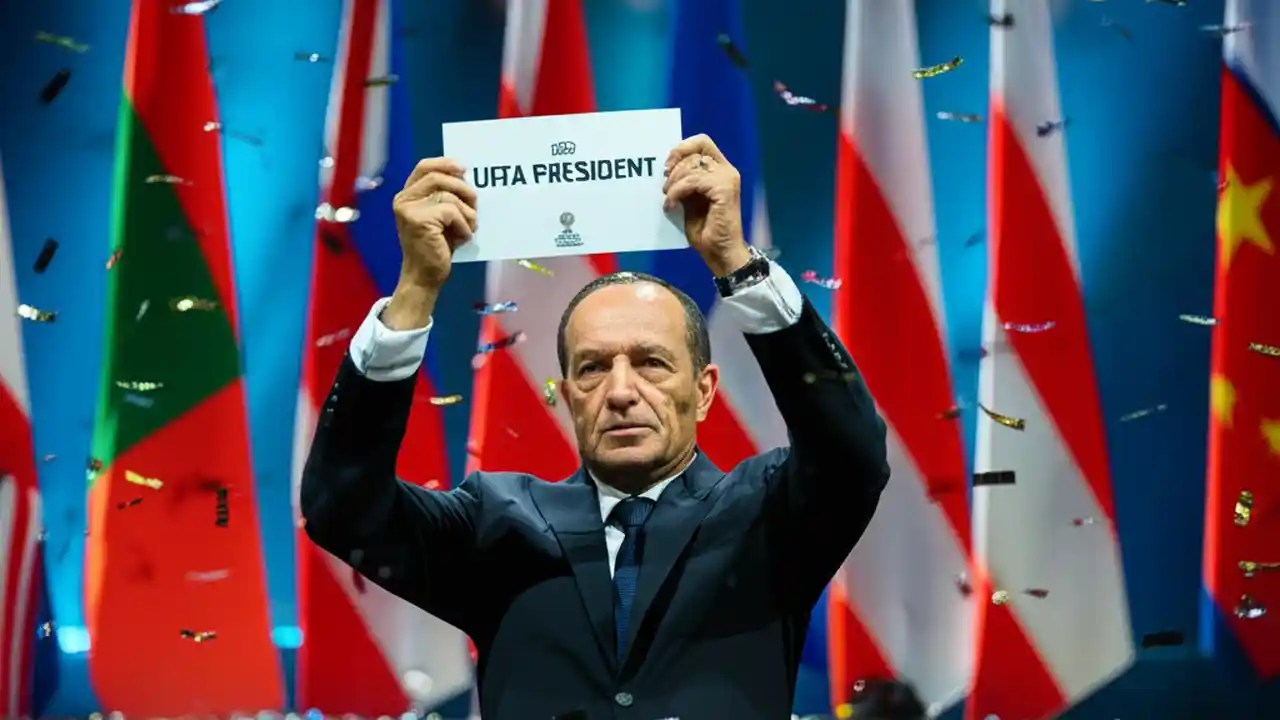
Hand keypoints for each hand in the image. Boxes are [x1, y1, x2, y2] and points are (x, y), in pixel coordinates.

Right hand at [392, 157, 477, 289]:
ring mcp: (408, 210)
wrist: (425, 276)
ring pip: (449, 196)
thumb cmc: (437, 247)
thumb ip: (446, 196)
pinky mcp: (418, 221)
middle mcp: (403, 200)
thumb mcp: (441, 216)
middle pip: (439, 177)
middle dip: (463, 189)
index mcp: (407, 195)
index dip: (445, 163)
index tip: (463, 169)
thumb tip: (465, 176)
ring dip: (467, 214)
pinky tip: (461, 239)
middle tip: (474, 205)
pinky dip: (464, 226)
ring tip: (467, 228)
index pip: (424, 167)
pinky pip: (452, 212)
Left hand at [662, 134, 751, 275]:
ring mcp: (727, 179)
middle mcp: (726, 170)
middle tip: (665, 187)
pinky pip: (693, 181)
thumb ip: (683, 181)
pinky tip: (672, 206)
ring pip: (692, 165)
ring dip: (674, 183)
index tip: (666, 166)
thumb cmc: (705, 230)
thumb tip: (666, 168)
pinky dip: (678, 192)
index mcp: (719, 170)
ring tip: (668, 199)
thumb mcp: (689, 199)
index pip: (701, 142)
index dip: (681, 148)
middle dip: (674, 167)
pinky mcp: (725, 190)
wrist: (719, 252)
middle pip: (695, 150)